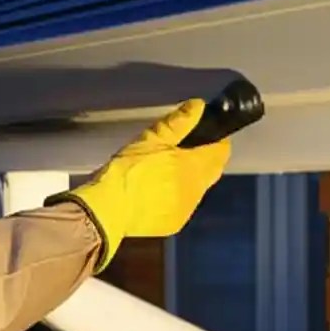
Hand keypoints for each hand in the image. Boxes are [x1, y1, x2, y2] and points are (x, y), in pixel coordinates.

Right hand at [45, 99, 230, 272]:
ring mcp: (186, 210)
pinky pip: (183, 206)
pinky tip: (156, 192)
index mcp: (195, 167)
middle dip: (206, 158)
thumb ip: (178, 122)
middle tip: (185, 149)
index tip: (205, 132)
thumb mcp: (151, 139)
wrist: (108, 210)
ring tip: (166, 171)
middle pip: (213, 170)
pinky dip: (177, 196)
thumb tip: (198, 106)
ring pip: (198, 189)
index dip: (216, 139)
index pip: (221, 150)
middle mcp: (197, 191)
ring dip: (190, 178)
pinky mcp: (173, 224)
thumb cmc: (128, 170)